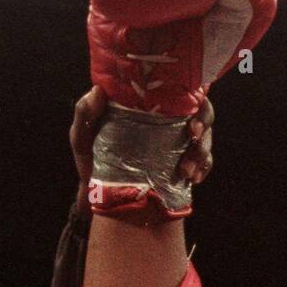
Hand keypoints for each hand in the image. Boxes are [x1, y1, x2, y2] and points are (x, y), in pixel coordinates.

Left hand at [69, 86, 214, 209]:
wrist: (99, 196)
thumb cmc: (91, 160)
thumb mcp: (81, 136)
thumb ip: (85, 114)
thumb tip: (98, 91)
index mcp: (150, 106)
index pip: (180, 92)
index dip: (194, 99)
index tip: (189, 116)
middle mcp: (168, 121)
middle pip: (202, 113)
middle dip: (204, 126)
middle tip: (193, 138)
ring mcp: (178, 144)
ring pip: (204, 141)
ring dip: (202, 154)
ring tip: (187, 171)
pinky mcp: (183, 165)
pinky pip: (203, 164)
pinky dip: (202, 170)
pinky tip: (193, 179)